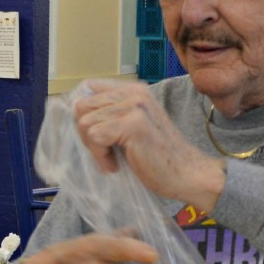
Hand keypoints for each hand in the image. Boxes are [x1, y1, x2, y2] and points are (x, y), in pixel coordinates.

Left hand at [73, 79, 225, 213]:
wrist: (187, 174)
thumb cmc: (159, 158)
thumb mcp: (133, 127)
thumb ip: (112, 115)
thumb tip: (77, 116)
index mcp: (134, 90)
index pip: (88, 89)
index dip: (85, 116)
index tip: (98, 137)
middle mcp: (134, 93)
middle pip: (82, 106)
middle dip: (87, 134)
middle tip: (106, 151)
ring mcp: (134, 107)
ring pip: (85, 122)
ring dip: (94, 147)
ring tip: (113, 159)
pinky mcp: (134, 124)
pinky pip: (95, 137)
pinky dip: (100, 156)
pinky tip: (116, 165)